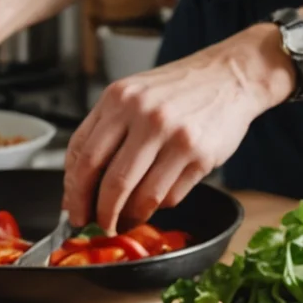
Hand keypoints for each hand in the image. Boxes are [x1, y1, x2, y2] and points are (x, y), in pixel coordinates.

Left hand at [63, 25, 291, 229]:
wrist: (229, 75)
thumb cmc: (176, 90)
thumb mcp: (132, 95)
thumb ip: (104, 133)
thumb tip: (77, 187)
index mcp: (119, 99)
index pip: (82, 155)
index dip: (73, 192)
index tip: (73, 211)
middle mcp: (145, 115)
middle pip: (111, 182)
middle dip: (100, 214)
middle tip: (97, 227)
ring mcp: (175, 136)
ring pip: (142, 197)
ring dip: (129, 217)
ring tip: (126, 220)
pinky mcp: (201, 155)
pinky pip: (171, 197)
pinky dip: (159, 206)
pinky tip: (156, 199)